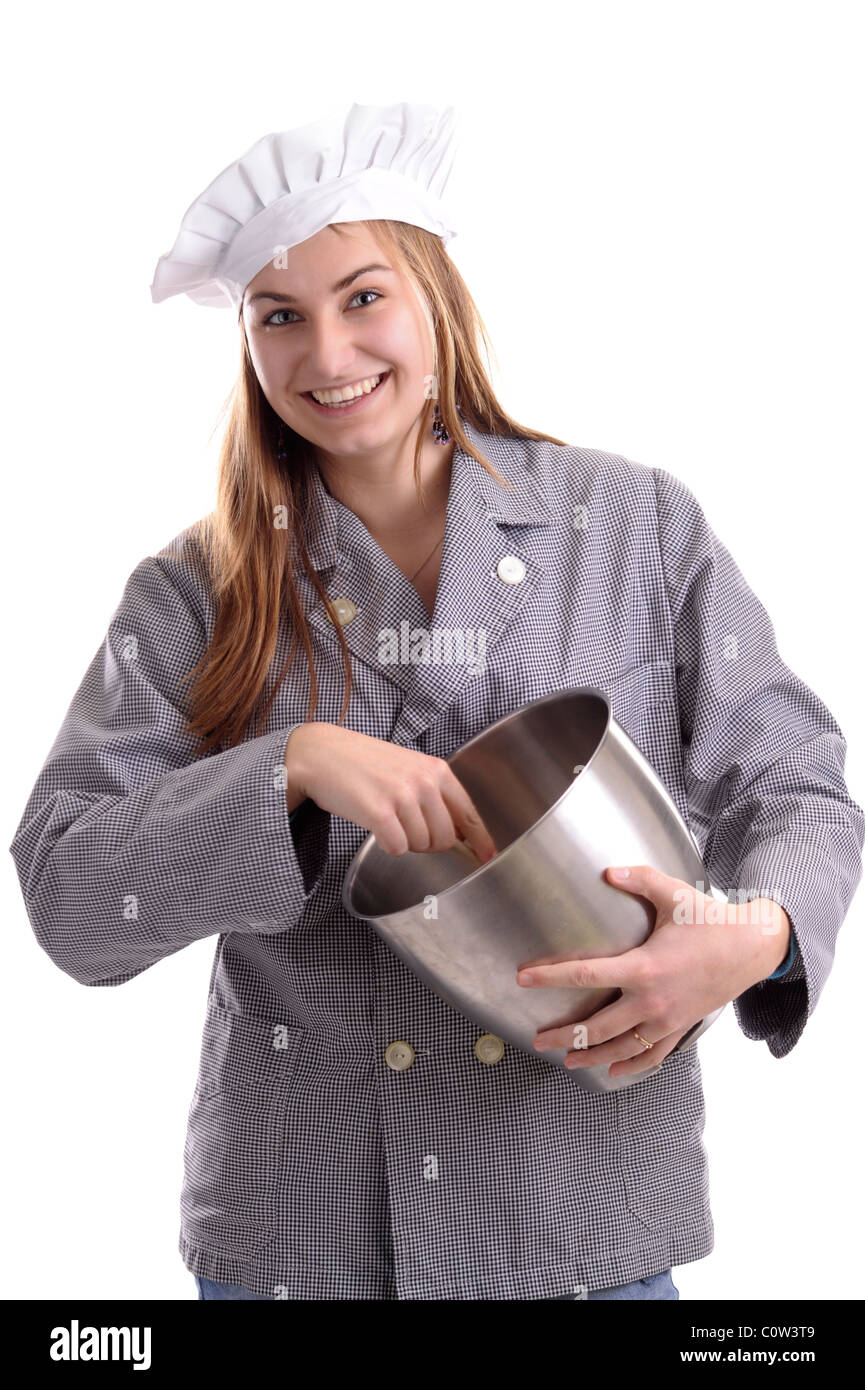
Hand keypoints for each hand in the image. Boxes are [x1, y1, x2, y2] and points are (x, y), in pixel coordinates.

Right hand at [284, 722, 497, 862]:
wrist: (323, 754)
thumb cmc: (365, 763)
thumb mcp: (409, 768)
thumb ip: (435, 794)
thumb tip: (458, 832)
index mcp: (437, 770)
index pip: (469, 813)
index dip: (481, 839)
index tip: (487, 855)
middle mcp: (424, 782)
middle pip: (445, 838)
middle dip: (428, 843)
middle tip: (406, 827)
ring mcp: (402, 797)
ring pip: (420, 845)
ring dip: (404, 841)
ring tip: (387, 819)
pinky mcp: (380, 813)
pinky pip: (397, 848)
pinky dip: (387, 845)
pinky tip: (376, 827)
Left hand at [516, 863, 790, 1078]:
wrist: (752, 948)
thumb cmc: (710, 921)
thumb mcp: (672, 894)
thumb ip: (637, 879)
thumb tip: (607, 871)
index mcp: (642, 967)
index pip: (585, 974)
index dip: (550, 977)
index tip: (523, 979)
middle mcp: (650, 1001)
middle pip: (596, 1026)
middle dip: (564, 1035)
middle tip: (537, 1039)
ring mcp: (666, 1019)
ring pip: (621, 1048)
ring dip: (591, 1057)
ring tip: (566, 1061)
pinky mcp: (680, 1027)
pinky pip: (652, 1055)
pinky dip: (631, 1065)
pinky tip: (614, 1071)